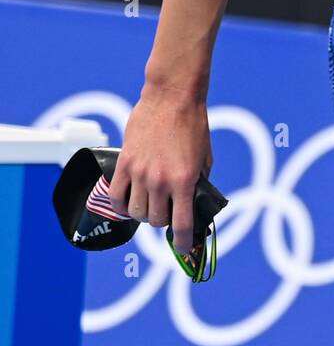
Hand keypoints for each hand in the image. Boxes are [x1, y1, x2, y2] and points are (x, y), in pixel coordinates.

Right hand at [109, 84, 212, 255]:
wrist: (173, 96)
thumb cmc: (193, 124)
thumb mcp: (205, 158)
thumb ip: (197, 183)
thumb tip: (193, 204)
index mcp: (184, 180)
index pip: (181, 225)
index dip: (182, 242)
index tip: (183, 249)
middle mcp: (160, 181)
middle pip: (155, 221)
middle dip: (164, 221)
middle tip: (168, 211)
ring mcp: (140, 172)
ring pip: (136, 212)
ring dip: (144, 213)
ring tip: (150, 203)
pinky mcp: (125, 162)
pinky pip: (117, 196)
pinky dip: (122, 204)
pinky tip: (130, 201)